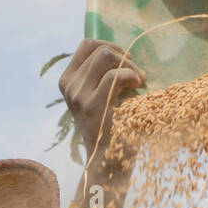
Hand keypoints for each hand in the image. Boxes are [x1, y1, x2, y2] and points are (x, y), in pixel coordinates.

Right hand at [60, 38, 148, 165]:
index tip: (125, 61)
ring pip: (105, 56)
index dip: (110, 46)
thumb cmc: (111, 127)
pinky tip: (139, 86)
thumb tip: (124, 52)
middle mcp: (69, 87)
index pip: (87, 45)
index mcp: (67, 81)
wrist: (108, 162)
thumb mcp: (98, 97)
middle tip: (137, 74)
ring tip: (139, 81)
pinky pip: (114, 76)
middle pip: (99, 49)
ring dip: (129, 65)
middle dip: (124, 56)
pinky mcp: (92, 106)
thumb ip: (101, 76)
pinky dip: (131, 76)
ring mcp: (78, 96)